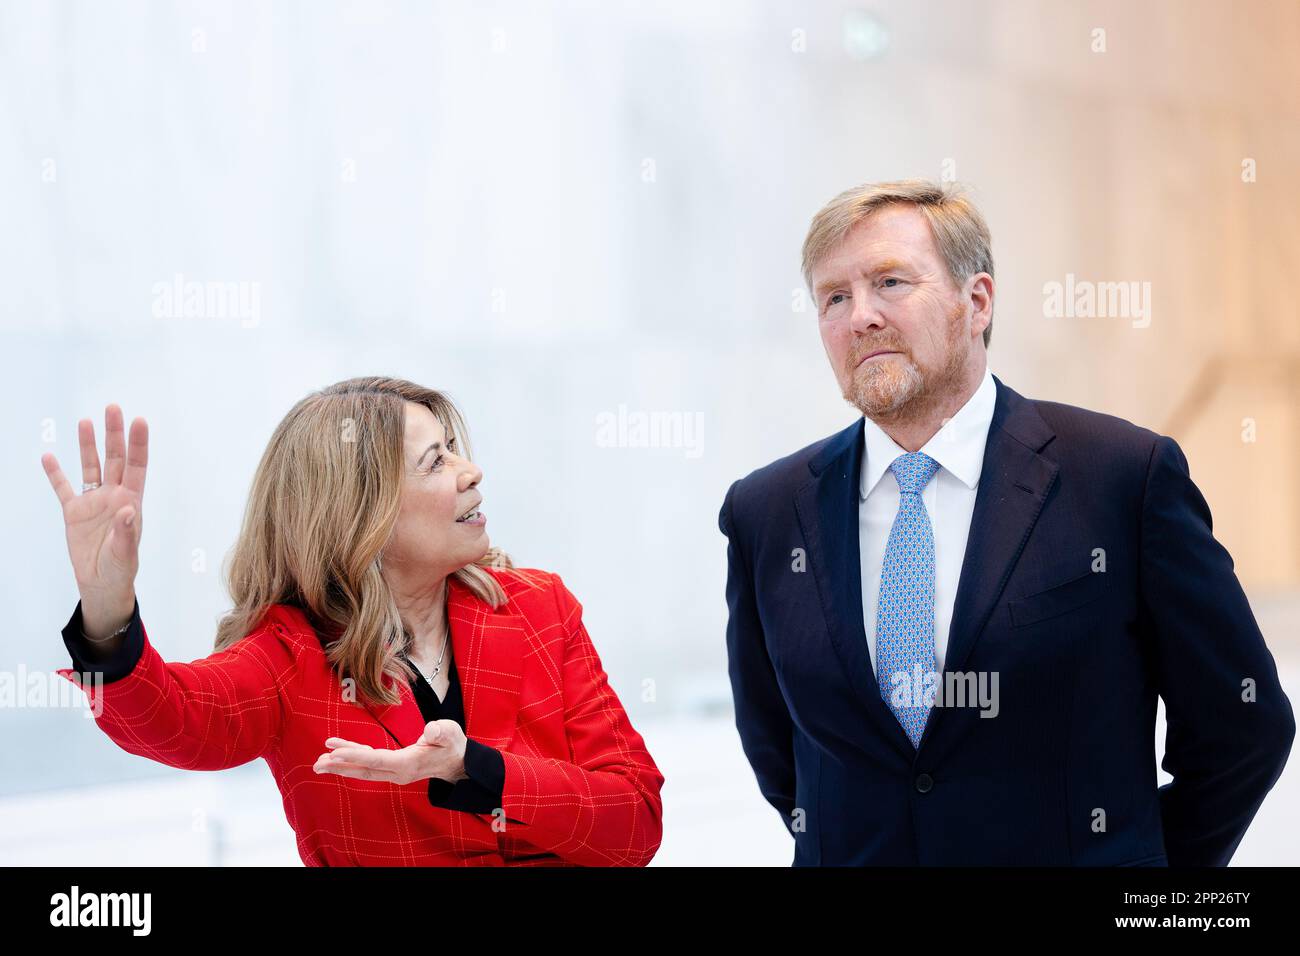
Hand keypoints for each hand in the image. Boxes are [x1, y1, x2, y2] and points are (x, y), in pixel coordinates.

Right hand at [41, 405, 148, 639]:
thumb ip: (127, 531)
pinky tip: (48, 456)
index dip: (139, 444)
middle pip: (115, 458)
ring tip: (85, 422)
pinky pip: (63, 488)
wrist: (102, 584)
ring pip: (90, 467)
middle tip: (113, 408)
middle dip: (114, 434)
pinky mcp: (74, 513)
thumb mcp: (126, 553)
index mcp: (131, 502)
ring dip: (88, 445)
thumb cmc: (121, 569)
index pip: (137, 466)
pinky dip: (55, 473)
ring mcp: (93, 502)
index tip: (139, 421)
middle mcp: (113, 496)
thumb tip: (128, 509)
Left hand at [313, 720, 468, 785]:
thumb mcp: (451, 734)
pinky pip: (369, 764)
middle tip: (316, 764)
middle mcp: (397, 772)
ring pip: (363, 769)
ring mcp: (394, 772)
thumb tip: (430, 730)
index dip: (354, 756)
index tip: (334, 753)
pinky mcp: (392, 767)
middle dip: (339, 767)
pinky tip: (339, 754)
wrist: (457, 763)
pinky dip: (353, 759)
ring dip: (341, 766)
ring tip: (319, 761)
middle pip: (363, 770)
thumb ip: (441, 731)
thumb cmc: (452, 745)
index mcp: (408, 763)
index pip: (376, 760)